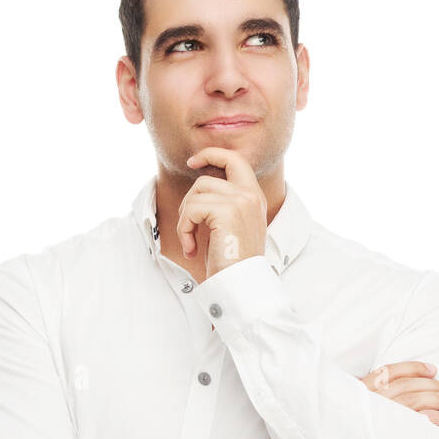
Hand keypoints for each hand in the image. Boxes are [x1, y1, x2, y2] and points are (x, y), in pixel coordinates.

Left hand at [179, 147, 266, 279]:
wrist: (241, 285)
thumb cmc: (233, 264)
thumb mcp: (233, 228)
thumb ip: (225, 204)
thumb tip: (201, 187)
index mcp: (255, 198)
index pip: (236, 160)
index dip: (213, 154)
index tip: (194, 161)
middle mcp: (251, 196)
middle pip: (209, 175)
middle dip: (191, 192)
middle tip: (183, 210)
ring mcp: (241, 201)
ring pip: (197, 192)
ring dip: (186, 218)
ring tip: (191, 241)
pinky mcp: (226, 211)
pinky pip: (191, 209)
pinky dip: (184, 229)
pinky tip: (191, 249)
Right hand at [359, 360, 438, 425]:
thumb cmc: (351, 427)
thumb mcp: (352, 405)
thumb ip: (369, 395)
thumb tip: (399, 389)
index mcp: (362, 389)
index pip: (390, 371)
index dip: (414, 368)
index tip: (433, 370)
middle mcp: (372, 400)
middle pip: (407, 385)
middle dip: (432, 385)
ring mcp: (382, 415)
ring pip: (415, 400)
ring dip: (437, 399)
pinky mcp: (392, 432)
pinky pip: (417, 420)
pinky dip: (433, 417)